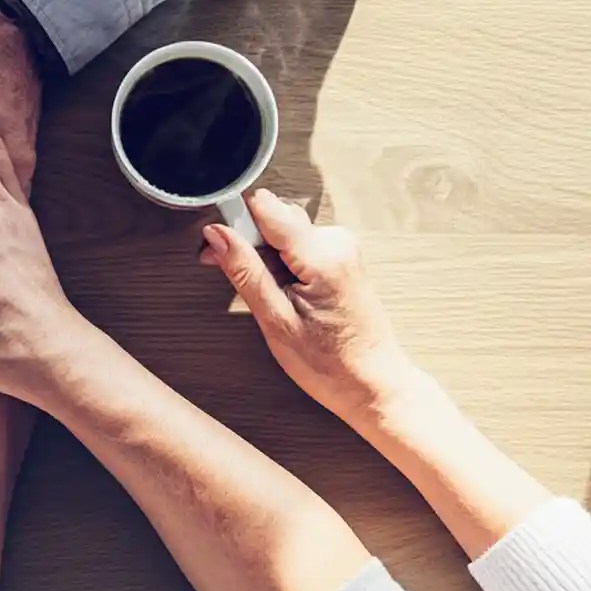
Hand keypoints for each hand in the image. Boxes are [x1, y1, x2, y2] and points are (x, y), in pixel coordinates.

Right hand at [199, 189, 412, 421]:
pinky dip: (280, 260)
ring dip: (263, 253)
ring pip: (283, 228)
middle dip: (245, 240)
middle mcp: (337, 242)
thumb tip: (217, 235)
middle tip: (235, 277)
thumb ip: (245, 271)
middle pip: (273, 215)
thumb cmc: (330, 364)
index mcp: (323, 257)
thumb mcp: (276, 321)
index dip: (234, 222)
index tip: (217, 247)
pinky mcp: (341, 255)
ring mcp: (342, 247)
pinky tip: (281, 290)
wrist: (374, 383)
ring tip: (264, 293)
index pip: (265, 207)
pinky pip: (297, 242)